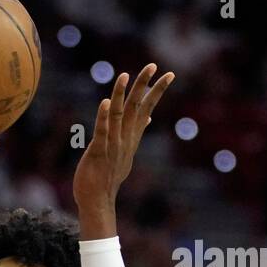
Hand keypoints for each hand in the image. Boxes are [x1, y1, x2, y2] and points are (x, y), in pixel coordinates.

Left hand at [73, 63, 174, 237]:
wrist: (98, 201)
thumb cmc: (108, 177)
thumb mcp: (126, 153)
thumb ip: (136, 134)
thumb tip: (148, 119)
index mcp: (132, 137)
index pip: (147, 109)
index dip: (156, 91)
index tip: (168, 74)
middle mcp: (125, 139)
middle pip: (137, 107)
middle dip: (145, 85)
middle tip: (153, 65)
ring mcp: (113, 146)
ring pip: (119, 116)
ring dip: (122, 95)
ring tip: (125, 75)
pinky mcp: (99, 153)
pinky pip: (102, 132)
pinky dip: (103, 117)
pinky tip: (104, 102)